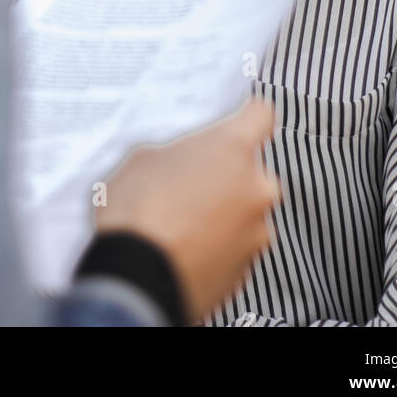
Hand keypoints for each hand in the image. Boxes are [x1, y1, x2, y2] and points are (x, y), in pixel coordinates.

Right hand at [95, 97, 280, 323]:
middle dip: (227, 176)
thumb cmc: (138, 213)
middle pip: (252, 171)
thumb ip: (175, 152)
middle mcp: (257, 188)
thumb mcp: (142, 159)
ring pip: (246, 212)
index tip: (234, 123)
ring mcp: (257, 233)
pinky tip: (186, 249)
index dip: (245, 117)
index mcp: (234, 149)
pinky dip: (218, 246)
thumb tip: (176, 162)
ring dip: (224, 214)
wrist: (135, 281)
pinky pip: (236, 247)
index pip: (261, 115)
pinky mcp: (246, 271)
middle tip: (190, 183)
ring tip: (183, 224)